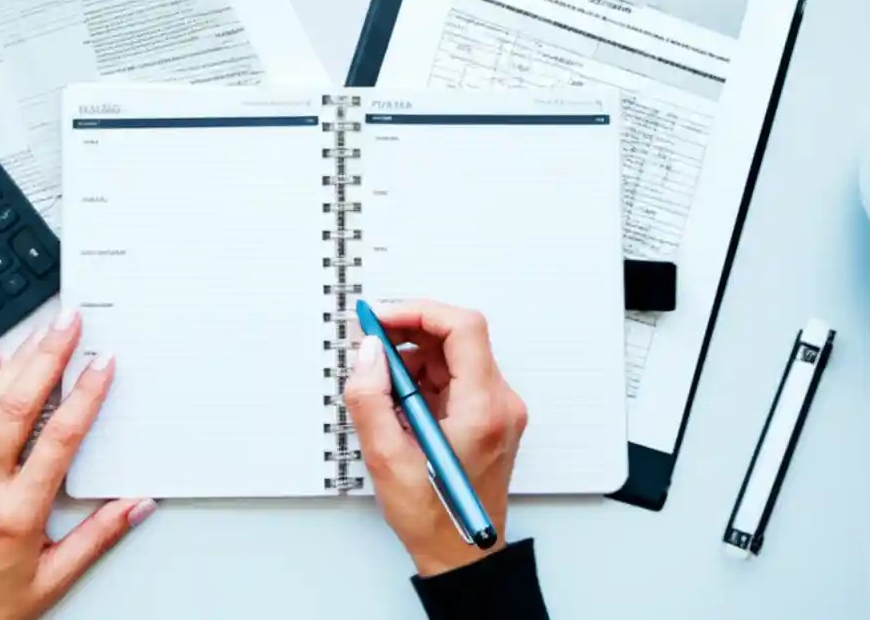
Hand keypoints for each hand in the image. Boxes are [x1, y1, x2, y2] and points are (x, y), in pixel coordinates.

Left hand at [0, 310, 155, 619]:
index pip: (60, 438)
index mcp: (18, 514)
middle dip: (49, 357)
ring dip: (14, 362)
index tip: (103, 366)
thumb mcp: (51, 581)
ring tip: (38, 332)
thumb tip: (136, 506)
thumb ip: (98, 537)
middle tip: (69, 324)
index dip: (86, 395)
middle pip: (19, 405)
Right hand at [345, 300, 527, 577]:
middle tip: (371, 342)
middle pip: (459, 337)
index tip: (382, 318)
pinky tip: (399, 402)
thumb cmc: (434, 520)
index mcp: (482, 410)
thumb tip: (369, 352)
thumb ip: (371, 399)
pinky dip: (424, 378)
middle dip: (411, 332)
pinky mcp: (489, 416)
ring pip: (455, 356)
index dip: (419, 312)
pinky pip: (456, 377)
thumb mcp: (386, 460)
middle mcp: (500, 403)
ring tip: (381, 386)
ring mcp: (498, 409)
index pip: (463, 328)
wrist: (462, 556)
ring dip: (414, 359)